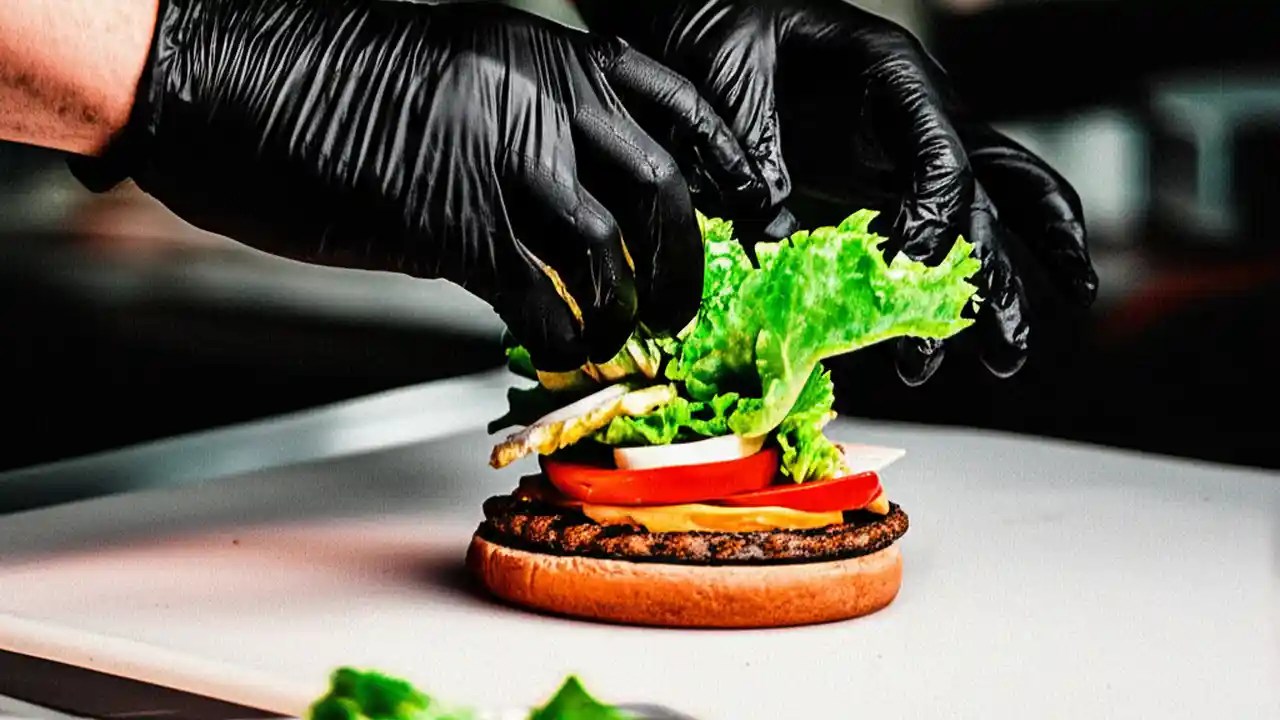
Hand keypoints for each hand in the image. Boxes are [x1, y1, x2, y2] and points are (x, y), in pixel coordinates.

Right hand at [69, 0, 766, 370]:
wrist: (230, 82)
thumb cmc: (329, 82)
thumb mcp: (453, 80)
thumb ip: (526, 134)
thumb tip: (573, 212)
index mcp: (545, 55)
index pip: (676, 104)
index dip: (726, 164)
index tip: (750, 213)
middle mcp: (539, 99)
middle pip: (659, 190)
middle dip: (685, 264)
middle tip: (682, 310)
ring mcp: (501, 159)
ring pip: (611, 253)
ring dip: (627, 313)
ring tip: (622, 342)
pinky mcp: (455, 224)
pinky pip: (544, 297)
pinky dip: (569, 338)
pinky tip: (567, 352)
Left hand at [576, 0, 1098, 382]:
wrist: (707, 23)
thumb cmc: (726, 30)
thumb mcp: (735, 73)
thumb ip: (756, 144)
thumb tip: (769, 227)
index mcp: (895, 74)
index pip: (943, 155)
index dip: (934, 217)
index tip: (904, 269)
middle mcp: (919, 115)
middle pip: (990, 192)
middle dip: (1000, 267)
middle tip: (1005, 346)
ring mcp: (907, 150)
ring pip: (976, 221)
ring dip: (988, 290)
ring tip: (1001, 359)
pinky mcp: (880, 181)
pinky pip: (930, 230)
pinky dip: (945, 279)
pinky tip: (948, 329)